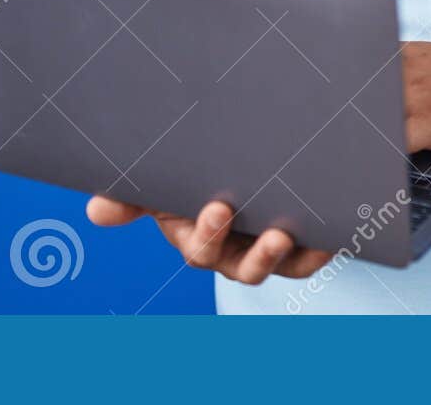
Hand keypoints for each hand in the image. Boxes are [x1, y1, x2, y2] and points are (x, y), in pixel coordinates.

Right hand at [86, 196, 333, 284]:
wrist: (241, 162)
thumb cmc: (195, 178)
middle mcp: (237, 253)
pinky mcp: (306, 241)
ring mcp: (273, 249)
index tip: (217, 208)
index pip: (202, 249)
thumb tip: (94, 210)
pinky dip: (327, 242)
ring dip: (292, 255)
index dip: (210, 234)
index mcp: (201, 240)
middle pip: (246, 268)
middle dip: (257, 254)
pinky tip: (335, 228)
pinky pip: (318, 250)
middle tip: (272, 232)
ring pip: (284, 264)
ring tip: (295, 233)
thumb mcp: (164, 185)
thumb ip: (133, 195)